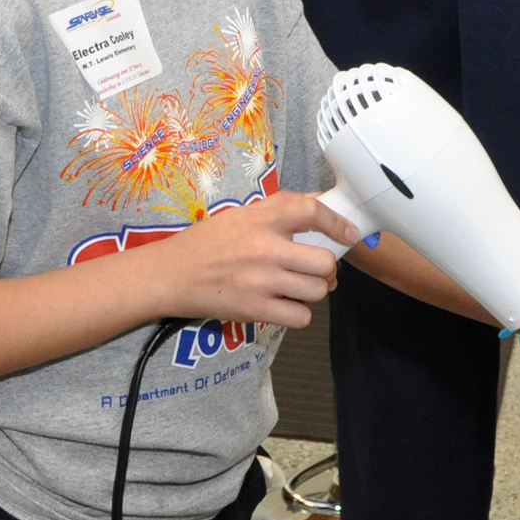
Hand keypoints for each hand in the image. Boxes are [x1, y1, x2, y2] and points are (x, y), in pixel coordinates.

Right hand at [144, 190, 357, 328]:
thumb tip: (320, 202)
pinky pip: (300, 317)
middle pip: (323, 261)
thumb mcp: (243, 213)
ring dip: (315, 289)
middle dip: (327, 266)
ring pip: (316, 290)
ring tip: (301, 285)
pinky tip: (287, 304)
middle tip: (318, 267)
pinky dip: (300, 313)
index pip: (312, 211)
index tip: (348, 232)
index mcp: (262, 219)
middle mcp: (264, 249)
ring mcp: (261, 282)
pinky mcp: (254, 310)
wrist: (171, 274)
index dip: (337, 222)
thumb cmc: (208, 242)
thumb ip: (282, 205)